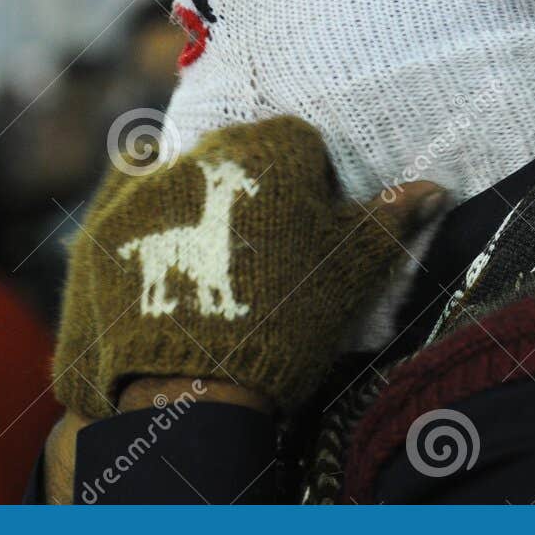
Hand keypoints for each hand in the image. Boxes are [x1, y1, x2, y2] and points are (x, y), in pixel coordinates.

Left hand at [52, 116, 444, 417]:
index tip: (310, 235)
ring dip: (196, 204)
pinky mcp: (101, 224)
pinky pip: (127, 203)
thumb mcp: (352, 268)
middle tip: (263, 256)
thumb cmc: (290, 318)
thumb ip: (391, 218)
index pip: (299, 145)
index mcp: (268, 149)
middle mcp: (202, 152)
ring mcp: (144, 186)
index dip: (310, 189)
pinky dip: (144, 220)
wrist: (195, 389)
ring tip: (210, 266)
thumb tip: (433, 187)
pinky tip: (164, 257)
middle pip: (237, 158)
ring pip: (182, 177)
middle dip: (251, 193)